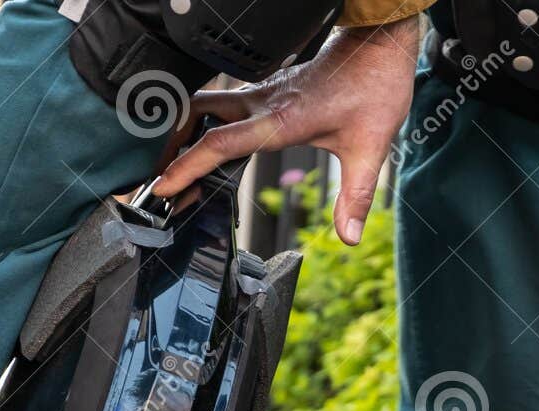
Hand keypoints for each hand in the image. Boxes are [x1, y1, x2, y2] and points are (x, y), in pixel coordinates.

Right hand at [152, 17, 420, 245]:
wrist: (378, 46)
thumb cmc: (374, 89)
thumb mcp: (370, 148)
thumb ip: (355, 196)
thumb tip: (349, 237)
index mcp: (278, 120)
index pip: (218, 143)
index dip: (186, 167)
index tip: (163, 188)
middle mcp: (262, 103)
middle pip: (195, 116)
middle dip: (171, 147)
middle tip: (160, 180)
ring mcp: (261, 93)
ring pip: (204, 105)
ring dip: (184, 132)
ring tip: (175, 165)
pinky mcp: (267, 89)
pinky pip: (222, 104)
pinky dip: (205, 123)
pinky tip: (209, 142)